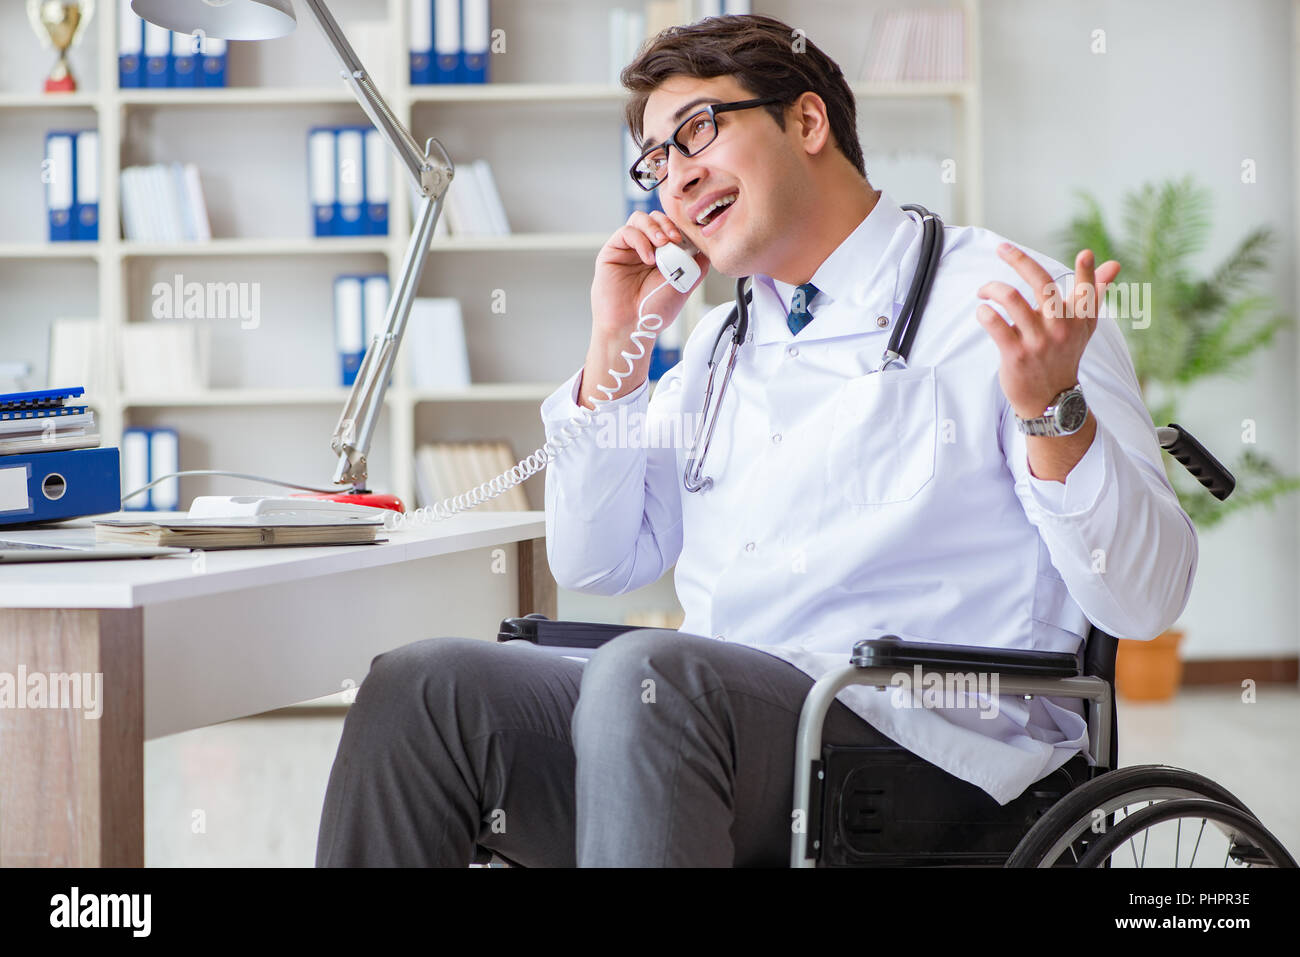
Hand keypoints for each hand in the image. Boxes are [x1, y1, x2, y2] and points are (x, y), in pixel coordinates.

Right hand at [590, 209, 708, 339]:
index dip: (680, 227)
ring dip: (654, 228)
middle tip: (675, 240)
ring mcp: (628, 249)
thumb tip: (707, 247)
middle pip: (655, 217)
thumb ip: (696, 265)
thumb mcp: (684, 285)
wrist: (633, 327)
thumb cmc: (655, 310)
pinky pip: (626, 232)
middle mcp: (644, 248)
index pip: (670, 226)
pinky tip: (648, 258)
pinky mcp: (612, 251)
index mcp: (661, 254)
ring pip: (640, 219)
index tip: (688, 239)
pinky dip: (640, 241)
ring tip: (662, 244)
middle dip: (667, 224)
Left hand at [975, 244, 1119, 419]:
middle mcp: (1060, 327)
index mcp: (1078, 318)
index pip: (1086, 290)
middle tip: (1002, 248)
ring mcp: (1038, 341)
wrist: (1050, 400)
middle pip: (1042, 284)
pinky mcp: (1016, 355)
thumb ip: (1095, 293)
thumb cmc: (1065, 354)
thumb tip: (1114, 264)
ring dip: (993, 288)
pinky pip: (996, 325)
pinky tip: (983, 311)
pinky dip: (985, 312)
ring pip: (1013, 299)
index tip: (1085, 254)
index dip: (1086, 272)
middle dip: (1020, 260)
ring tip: (984, 291)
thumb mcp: (1084, 326)